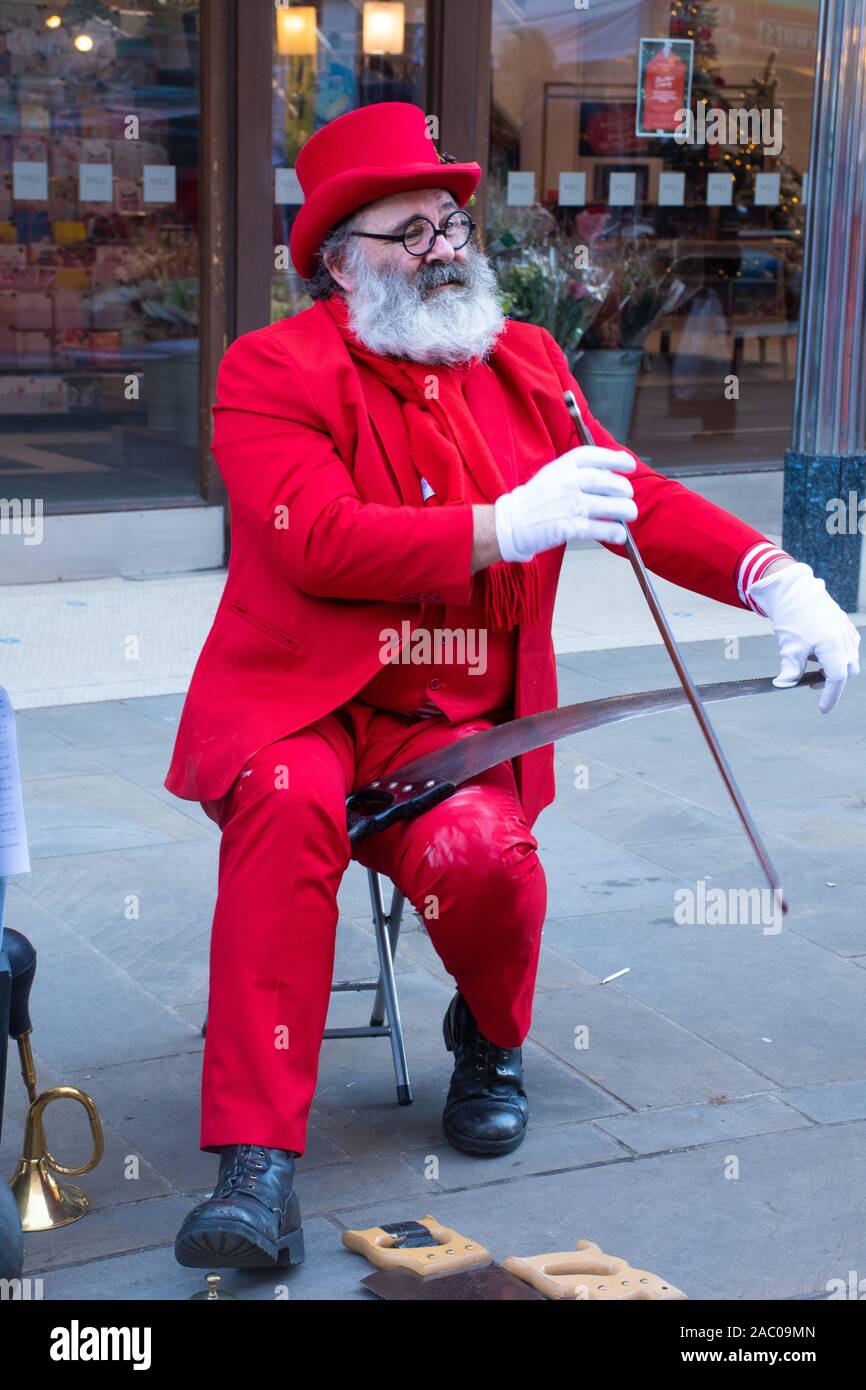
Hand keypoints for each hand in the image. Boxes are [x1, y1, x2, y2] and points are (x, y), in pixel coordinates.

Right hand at [494, 446, 637, 562]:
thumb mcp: (553, 475)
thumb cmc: (536, 500)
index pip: (594, 456)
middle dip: (623, 489)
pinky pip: (599, 528)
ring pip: (608, 505)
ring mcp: (568, 505)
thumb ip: (578, 471)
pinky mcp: (568, 527)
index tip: (629, 466)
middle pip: (607, 481)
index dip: (616, 459)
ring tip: (629, 513)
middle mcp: (567, 482)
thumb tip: (610, 473)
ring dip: (624, 510)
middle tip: (627, 496)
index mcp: (563, 466)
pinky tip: (619, 534)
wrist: (512, 524)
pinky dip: (614, 532)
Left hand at [750, 560, 860, 712]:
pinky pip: (847, 648)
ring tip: (810, 662)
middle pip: (846, 672)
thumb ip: (790, 671)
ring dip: (833, 668)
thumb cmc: (792, 617)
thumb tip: (784, 685)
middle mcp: (846, 640)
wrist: (794, 590)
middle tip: (810, 682)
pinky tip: (816, 650)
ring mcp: (847, 632)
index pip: (837, 680)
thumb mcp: (789, 648)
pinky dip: (835, 655)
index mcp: (834, 646)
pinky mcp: (845, 626)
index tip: (822, 709)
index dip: (830, 697)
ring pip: (848, 660)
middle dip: (831, 682)